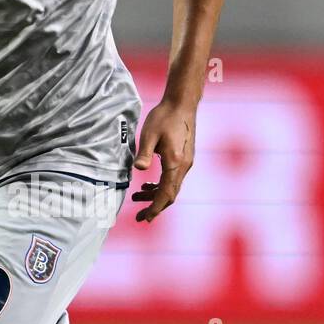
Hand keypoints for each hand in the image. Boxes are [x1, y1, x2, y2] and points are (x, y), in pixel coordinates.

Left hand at [131, 100, 194, 222]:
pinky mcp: (184, 158)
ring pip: (172, 188)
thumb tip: (138, 170)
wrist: (182, 104)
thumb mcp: (149, 134)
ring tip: (136, 197)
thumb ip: (145, 153)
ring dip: (156, 195)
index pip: (166, 194)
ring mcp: (186, 163)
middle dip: (154, 207)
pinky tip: (147, 183)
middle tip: (139, 216)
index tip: (144, 218)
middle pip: (170, 195)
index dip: (155, 208)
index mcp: (175, 163)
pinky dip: (161, 186)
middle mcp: (184, 166)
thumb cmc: (164, 117)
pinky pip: (173, 179)